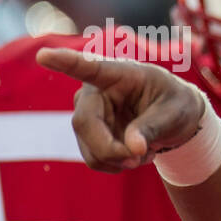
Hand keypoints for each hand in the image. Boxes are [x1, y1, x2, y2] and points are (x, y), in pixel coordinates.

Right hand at [36, 47, 206, 172]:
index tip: (44, 55)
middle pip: (84, 124)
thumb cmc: (176, 105)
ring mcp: (87, 115)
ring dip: (120, 160)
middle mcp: (94, 92)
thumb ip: (153, 127)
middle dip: (111, 149)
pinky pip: (95, 160)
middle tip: (138, 157)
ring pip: (90, 149)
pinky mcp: (88, 136)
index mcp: (118, 74)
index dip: (65, 62)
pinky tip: (134, 154)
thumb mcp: (176, 112)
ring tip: (145, 149)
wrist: (173, 120)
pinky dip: (118, 165)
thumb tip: (132, 149)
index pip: (88, 67)